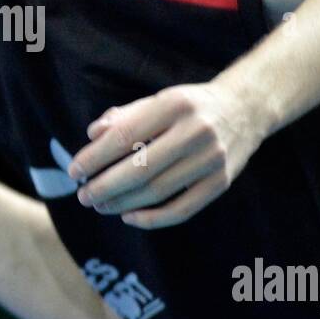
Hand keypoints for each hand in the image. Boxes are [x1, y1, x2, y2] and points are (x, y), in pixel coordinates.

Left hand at [67, 82, 268, 228]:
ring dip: (123, 203)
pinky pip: (182, 209)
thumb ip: (124, 116)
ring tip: (100, 205)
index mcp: (174, 104)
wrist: (245, 109)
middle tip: (83, 195)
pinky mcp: (221, 182)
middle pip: (140, 168)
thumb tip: (92, 136)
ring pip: (158, 191)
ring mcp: (212, 159)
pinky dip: (152, 218)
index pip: (125, 136)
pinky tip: (129, 216)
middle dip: (105, 186)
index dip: (95, 157)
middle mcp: (196, 131)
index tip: (74, 170)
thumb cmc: (189, 107)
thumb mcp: (157, 100)